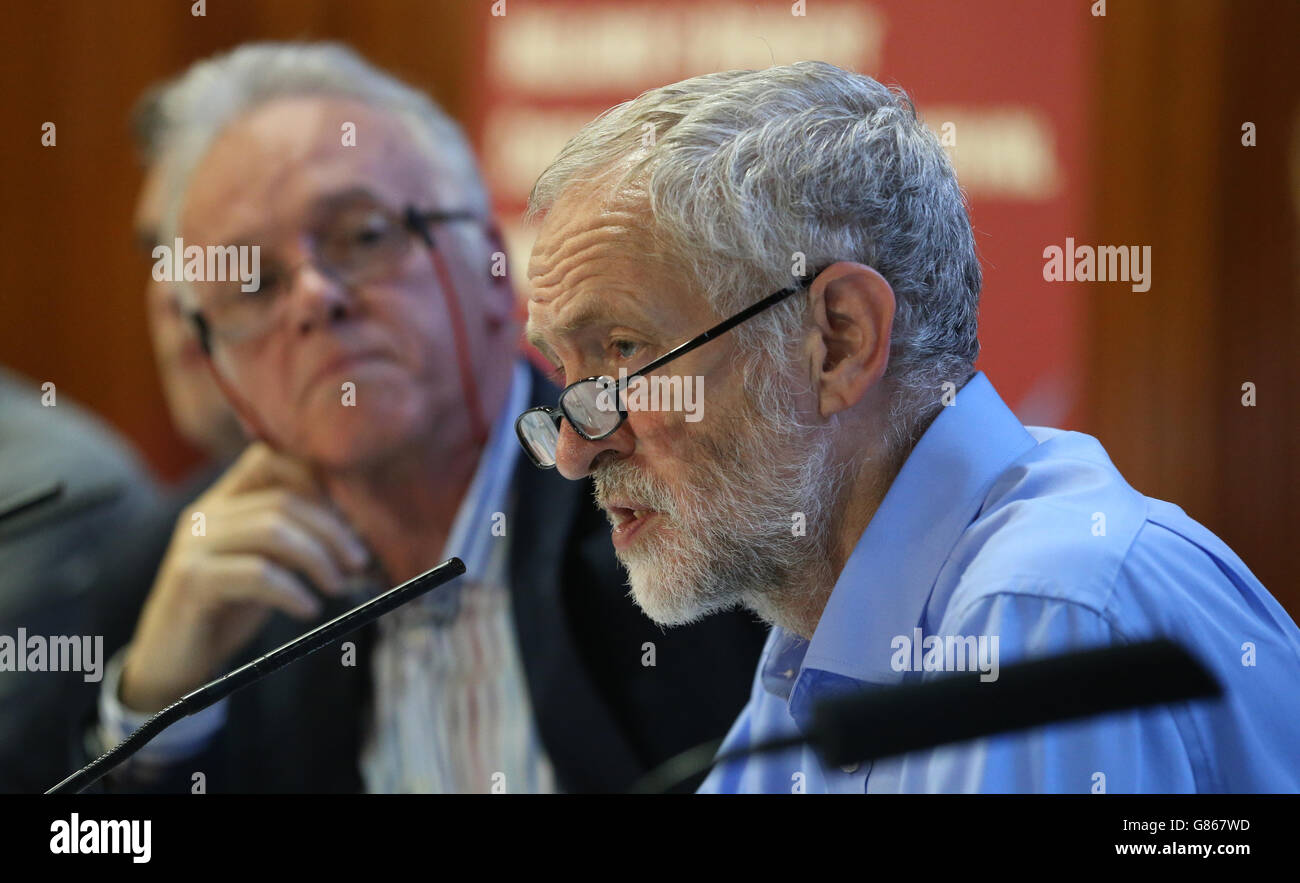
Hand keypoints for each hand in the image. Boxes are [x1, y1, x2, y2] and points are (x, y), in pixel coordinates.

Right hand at [119, 443, 369, 713]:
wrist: (171, 661)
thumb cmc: (226, 610)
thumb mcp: (267, 565)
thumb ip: (297, 540)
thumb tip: (361, 535)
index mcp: (224, 501)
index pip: (272, 459)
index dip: (318, 478)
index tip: (353, 515)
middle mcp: (206, 513)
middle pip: (283, 499)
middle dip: (332, 529)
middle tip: (360, 560)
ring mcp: (194, 545)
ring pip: (271, 530)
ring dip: (317, 557)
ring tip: (338, 584)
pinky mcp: (191, 581)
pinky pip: (256, 573)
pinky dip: (292, 590)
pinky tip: (309, 608)